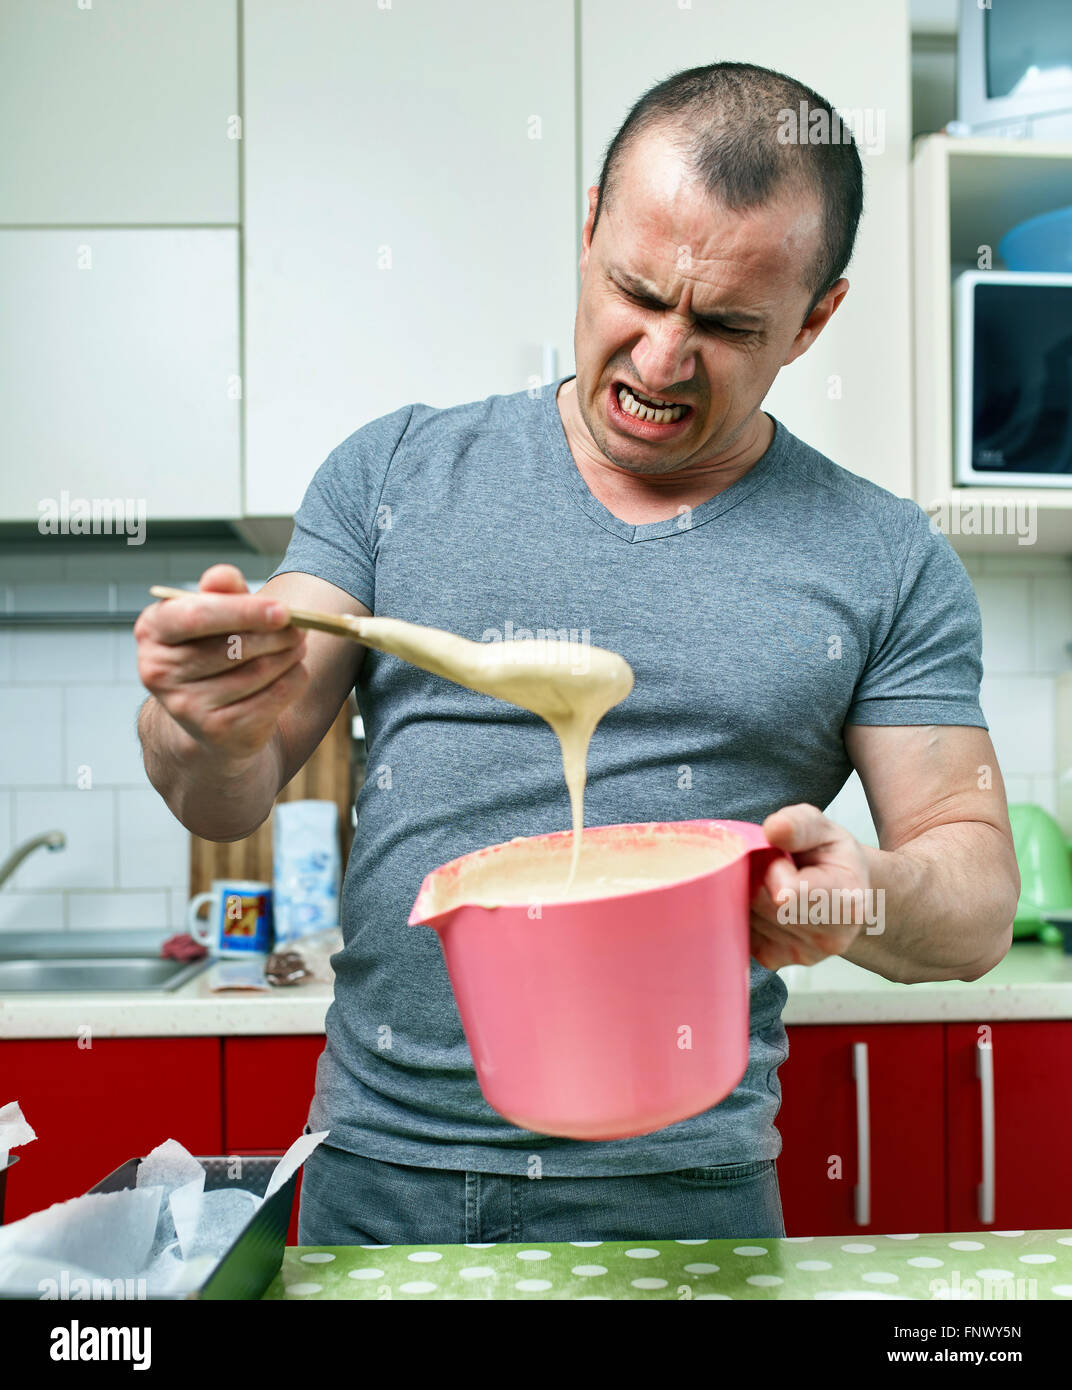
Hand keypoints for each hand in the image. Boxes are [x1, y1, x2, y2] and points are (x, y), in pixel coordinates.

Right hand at [134, 564, 307, 761]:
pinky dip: (293, 680)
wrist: (207, 716)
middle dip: (277, 635)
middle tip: (301, 626)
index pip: (197, 616)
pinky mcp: (215, 731)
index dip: (244, 612)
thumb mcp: (214, 615)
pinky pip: (272, 697)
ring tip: (297, 645)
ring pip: (257, 671)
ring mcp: (185, 706)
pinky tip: (293, 671)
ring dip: (289, 655)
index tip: (284, 610)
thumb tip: (223, 575)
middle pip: (233, 646)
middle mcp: (159, 670)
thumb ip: (221, 592)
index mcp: (152, 630)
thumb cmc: (213, 651)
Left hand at [749, 803, 873, 969]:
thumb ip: (801, 825)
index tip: (773, 854)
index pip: (793, 895)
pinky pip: (740, 931)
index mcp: (849, 900)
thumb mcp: (823, 829)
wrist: (840, 893)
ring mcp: (804, 954)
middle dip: (755, 874)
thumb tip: (774, 830)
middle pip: (764, 904)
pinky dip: (742, 910)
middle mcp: (832, 937)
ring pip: (749, 917)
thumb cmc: (829, 856)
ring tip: (767, 878)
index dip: (771, 870)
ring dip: (745, 891)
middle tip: (766, 859)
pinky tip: (760, 898)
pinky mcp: (776, 960)